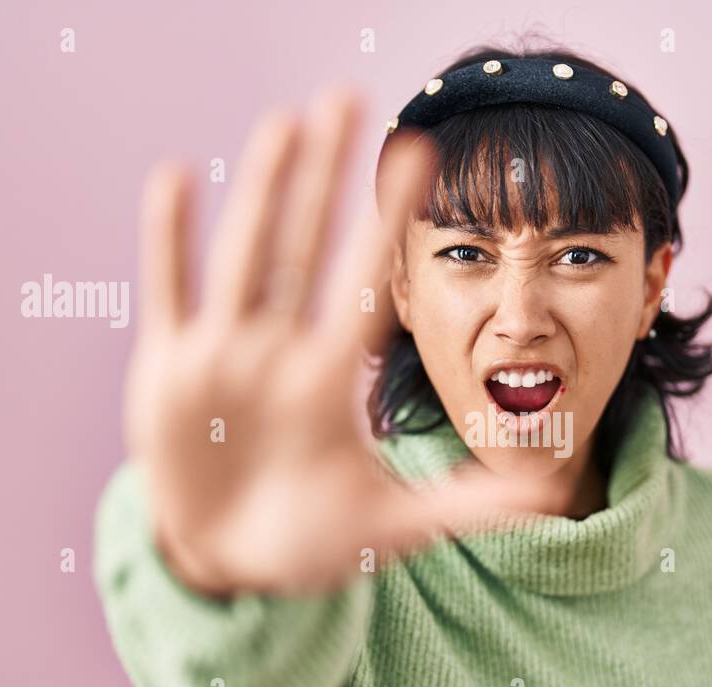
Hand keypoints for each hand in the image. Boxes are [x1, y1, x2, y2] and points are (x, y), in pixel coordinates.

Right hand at [123, 90, 562, 596]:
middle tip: (348, 97)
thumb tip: (544, 496)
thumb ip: (462, 506)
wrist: (229, 564)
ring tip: (282, 123)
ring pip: (244, 257)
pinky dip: (167, 241)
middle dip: (325, 177)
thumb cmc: (311, 542)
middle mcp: (279, 352)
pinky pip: (168, 293)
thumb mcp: (389, 526)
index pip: (365, 285)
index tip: (424, 156)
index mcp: (330, 378)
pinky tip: (174, 178)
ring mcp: (224, 356)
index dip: (388, 225)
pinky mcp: (169, 373)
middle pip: (305, 247)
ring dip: (259, 191)